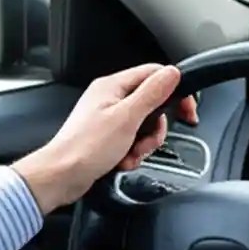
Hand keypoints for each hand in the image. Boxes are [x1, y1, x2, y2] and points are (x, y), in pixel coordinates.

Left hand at [12, 64, 197, 213]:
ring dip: (143, 144)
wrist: (60, 176)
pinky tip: (122, 161)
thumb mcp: (127, 118)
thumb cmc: (85, 147)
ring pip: (143, 126)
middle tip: (147, 140)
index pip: (154, 75)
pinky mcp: (106, 138)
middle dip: (155, 128)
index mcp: (113, 86)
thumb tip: (172, 73)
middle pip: (151, 104)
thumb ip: (152, 94)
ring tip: (131, 154)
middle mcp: (110, 99)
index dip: (175, 91)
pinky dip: (131, 153)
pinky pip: (131, 141)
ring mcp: (107, 119)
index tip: (188, 111)